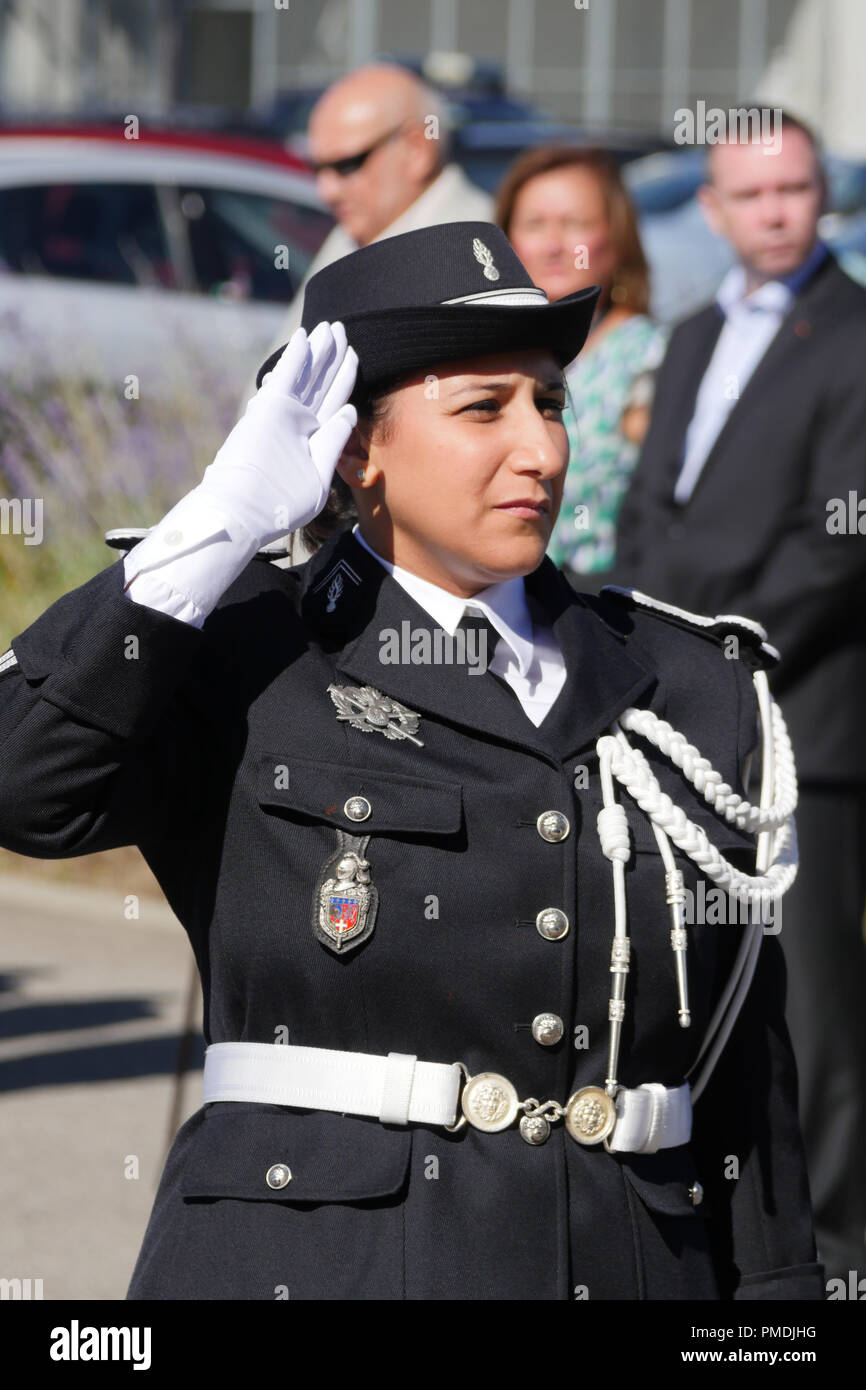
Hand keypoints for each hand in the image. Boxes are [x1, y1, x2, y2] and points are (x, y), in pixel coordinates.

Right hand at [198, 321, 357, 546]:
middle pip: (322, 382)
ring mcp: (285, 414)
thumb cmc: (279, 506)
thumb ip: (335, 443)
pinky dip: (296, 356)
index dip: (344, 376)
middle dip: (332, 355)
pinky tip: (305, 336)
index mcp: (313, 438)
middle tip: (340, 328)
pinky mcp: (270, 409)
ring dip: (319, 350)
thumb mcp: (320, 477)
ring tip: (330, 326)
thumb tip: (351, 411)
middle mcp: (299, 422)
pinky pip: (288, 376)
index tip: (353, 355)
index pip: (334, 400)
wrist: (242, 514)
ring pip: (307, 374)